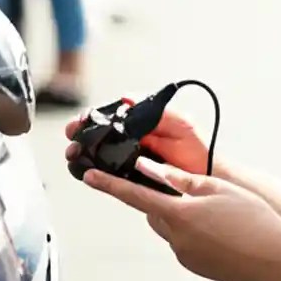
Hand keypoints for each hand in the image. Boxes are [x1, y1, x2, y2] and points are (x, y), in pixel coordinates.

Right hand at [63, 99, 214, 176]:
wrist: (208, 181)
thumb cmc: (198, 151)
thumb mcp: (181, 124)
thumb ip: (158, 112)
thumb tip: (127, 97)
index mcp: (142, 127)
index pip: (112, 118)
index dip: (94, 117)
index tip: (83, 119)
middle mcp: (133, 144)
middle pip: (100, 137)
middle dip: (82, 134)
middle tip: (73, 134)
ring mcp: (130, 163)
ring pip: (99, 156)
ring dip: (83, 153)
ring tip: (74, 152)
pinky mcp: (132, 183)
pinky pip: (109, 177)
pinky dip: (94, 172)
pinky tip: (84, 170)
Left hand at [83, 159, 280, 280]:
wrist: (278, 257)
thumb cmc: (252, 217)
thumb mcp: (218, 188)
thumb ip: (182, 180)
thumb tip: (153, 171)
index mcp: (179, 214)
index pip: (134, 196)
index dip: (110, 185)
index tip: (89, 176)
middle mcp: (176, 239)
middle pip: (156, 213)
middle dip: (164, 200)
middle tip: (192, 191)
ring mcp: (186, 257)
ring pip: (173, 230)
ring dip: (184, 218)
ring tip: (220, 215)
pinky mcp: (197, 267)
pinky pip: (188, 245)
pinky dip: (198, 235)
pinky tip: (225, 233)